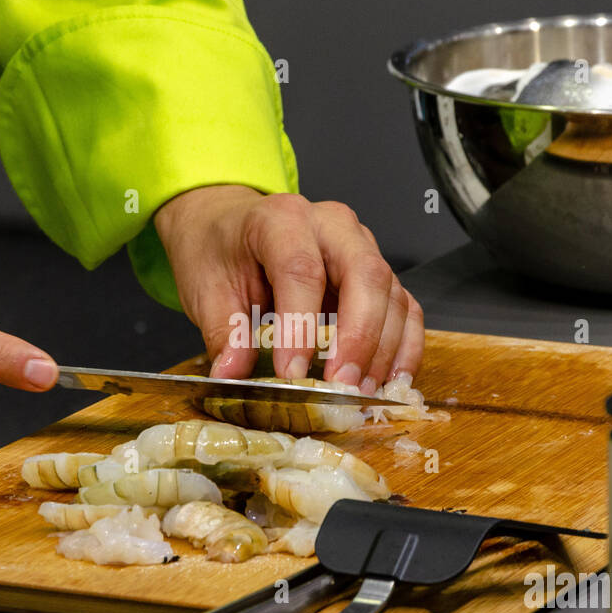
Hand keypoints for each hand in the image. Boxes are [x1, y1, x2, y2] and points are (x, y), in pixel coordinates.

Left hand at [153, 185, 423, 392]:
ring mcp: (362, 247)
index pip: (301, 269)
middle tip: (341, 385)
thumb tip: (232, 376)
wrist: (229, 226)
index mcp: (282, 219)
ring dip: (383, 350)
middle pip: (365, 274)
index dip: (299, 326)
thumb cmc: (220, 251)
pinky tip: (389, 381)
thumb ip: (224, 331)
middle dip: (359, 336)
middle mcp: (332, 226)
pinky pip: (405, 309)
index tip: (291, 375)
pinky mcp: (377, 275)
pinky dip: (403, 347)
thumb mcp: (206, 287)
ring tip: (361, 393)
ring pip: (391, 294)